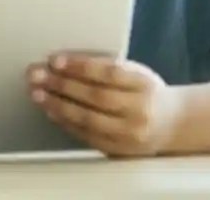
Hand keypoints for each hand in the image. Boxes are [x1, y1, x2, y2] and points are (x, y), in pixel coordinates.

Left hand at [28, 54, 184, 157]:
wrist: (173, 123)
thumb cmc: (145, 91)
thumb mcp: (135, 72)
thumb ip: (106, 68)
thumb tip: (60, 63)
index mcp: (143, 83)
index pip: (109, 72)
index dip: (80, 66)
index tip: (54, 60)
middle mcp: (138, 110)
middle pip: (95, 96)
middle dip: (61, 85)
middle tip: (36, 75)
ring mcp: (129, 133)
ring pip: (88, 119)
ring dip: (58, 105)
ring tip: (37, 93)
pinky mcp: (119, 150)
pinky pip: (88, 136)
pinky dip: (66, 123)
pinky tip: (51, 111)